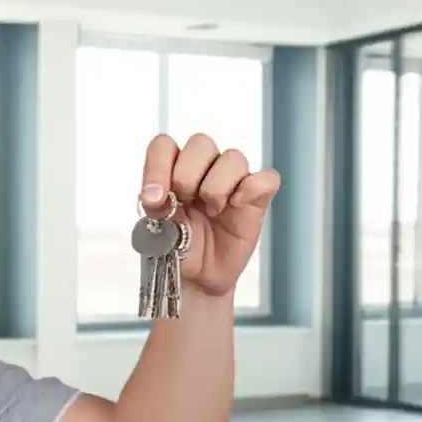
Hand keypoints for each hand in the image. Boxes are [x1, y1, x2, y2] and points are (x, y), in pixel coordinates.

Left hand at [140, 133, 280, 296]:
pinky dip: (250, 188)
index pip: (164, 146)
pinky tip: (235, 206)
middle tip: (185, 201)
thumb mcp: (156, 228)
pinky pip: (266, 178)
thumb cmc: (177, 247)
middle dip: (188, 174)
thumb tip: (156, 196)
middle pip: (200, 143)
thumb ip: (155, 207)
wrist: (197, 277)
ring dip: (216, 185)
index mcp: (173, 170)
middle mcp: (203, 169)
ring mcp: (232, 181)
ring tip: (211, 211)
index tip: (154, 199)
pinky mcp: (256, 198)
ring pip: (233, 157)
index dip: (157, 166)